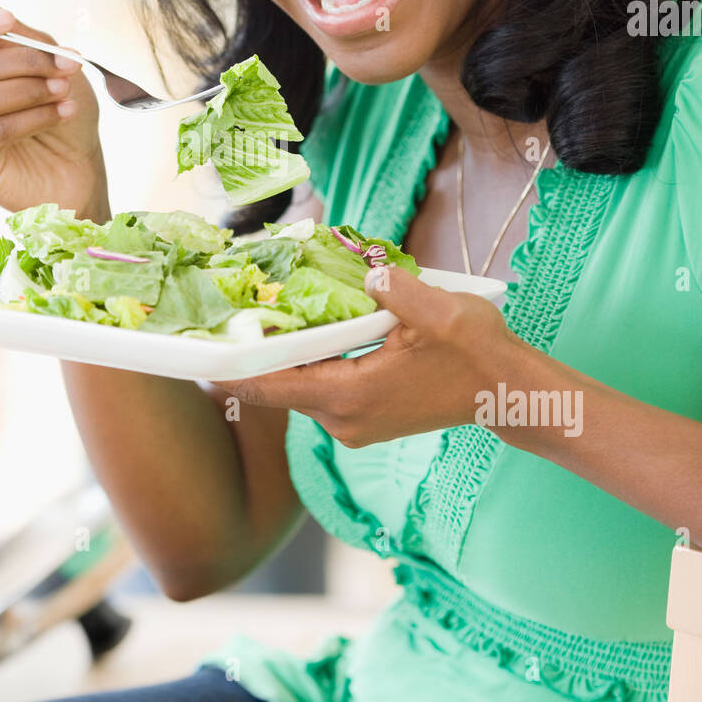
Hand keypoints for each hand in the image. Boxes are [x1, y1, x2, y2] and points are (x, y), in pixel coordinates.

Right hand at [0, 0, 110, 218]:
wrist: (79, 166)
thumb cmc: (60, 108)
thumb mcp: (47, 59)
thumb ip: (10, 29)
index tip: (6, 19)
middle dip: (24, 61)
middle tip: (66, 63)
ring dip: (29, 90)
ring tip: (64, 91)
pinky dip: (32, 117)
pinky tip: (59, 113)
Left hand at [210, 265, 521, 447]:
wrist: (507, 392)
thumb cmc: (476, 352)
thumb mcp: (441, 310)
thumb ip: (397, 290)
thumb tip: (365, 275)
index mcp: (352, 395)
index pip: (272, 386)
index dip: (230, 369)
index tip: (194, 352)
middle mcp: (344, 420)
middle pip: (279, 385)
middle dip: (254, 353)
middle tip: (223, 316)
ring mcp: (352, 426)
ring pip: (298, 387)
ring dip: (283, 356)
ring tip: (259, 318)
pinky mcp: (362, 421)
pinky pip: (319, 390)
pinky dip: (307, 364)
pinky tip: (304, 334)